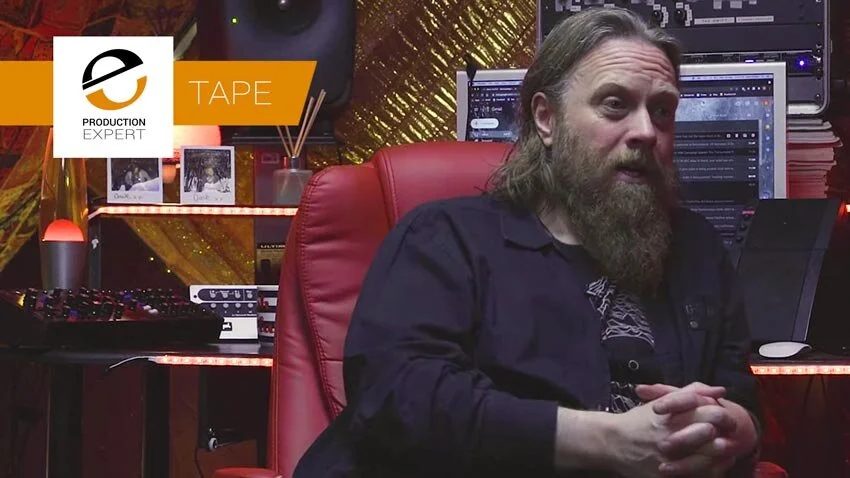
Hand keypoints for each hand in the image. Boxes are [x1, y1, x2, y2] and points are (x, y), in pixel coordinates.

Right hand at [607, 386, 724, 477]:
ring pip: (708, 460)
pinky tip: (712, 465)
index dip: (725, 416)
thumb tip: (720, 390)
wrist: (611, 442)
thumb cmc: (639, 420)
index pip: (712, 413)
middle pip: (712, 437)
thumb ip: (692, 392)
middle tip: (727, 436)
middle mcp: (671, 437)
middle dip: (724, 435)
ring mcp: (668, 460)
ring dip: (720, 456)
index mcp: (672, 416)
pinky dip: (710, 471)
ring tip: (722, 450)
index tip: (726, 420)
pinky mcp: (665, 477)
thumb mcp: (663, 401)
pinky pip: (697, 477)